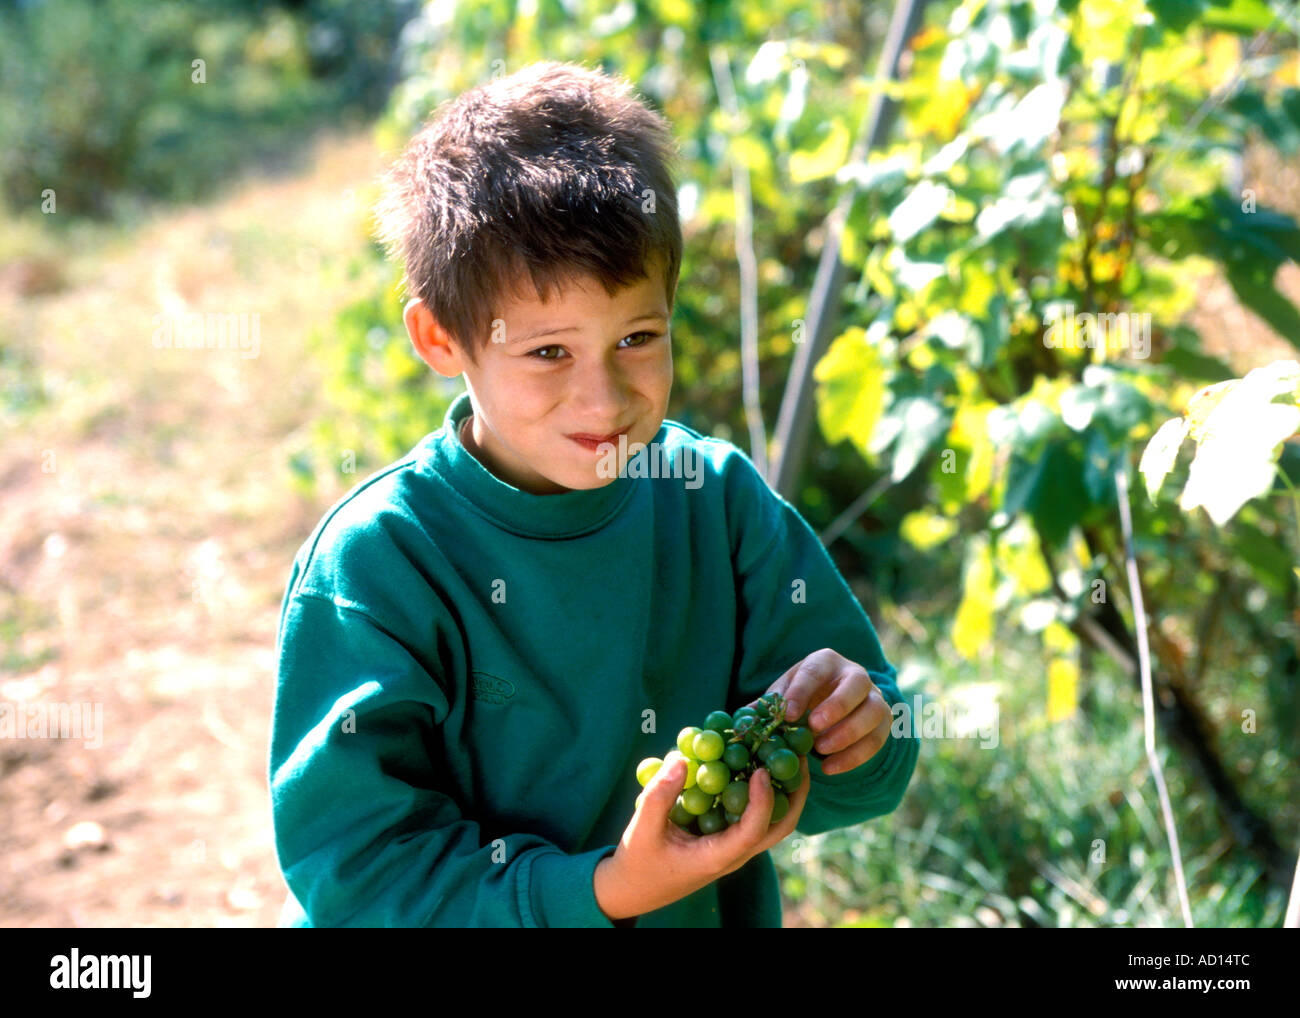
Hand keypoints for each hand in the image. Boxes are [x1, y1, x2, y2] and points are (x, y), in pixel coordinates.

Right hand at [593, 753, 810, 920]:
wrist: (633, 889)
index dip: (763, 800)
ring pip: (773, 822)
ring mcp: (734, 848)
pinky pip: (754, 815)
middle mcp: (734, 855)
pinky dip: (762, 791)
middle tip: (798, 755)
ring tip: (783, 752)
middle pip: (780, 826)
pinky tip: (754, 763)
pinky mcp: (728, 839)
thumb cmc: (638, 863)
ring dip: (784, 789)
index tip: (760, 769)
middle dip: (794, 792)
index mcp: (717, 857)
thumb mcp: (641, 828)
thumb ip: (659, 794)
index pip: (753, 830)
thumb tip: (681, 758)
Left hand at [757, 648, 893, 776]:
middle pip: (857, 684)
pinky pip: (877, 740)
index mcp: (825, 662)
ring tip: (820, 750)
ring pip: (874, 712)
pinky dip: (855, 757)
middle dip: (836, 706)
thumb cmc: (800, 698)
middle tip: (813, 728)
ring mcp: (874, 698)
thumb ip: (767, 706)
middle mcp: (855, 675)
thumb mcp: (783, 695)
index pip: (816, 670)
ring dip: (848, 733)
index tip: (788, 715)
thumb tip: (742, 719)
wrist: (831, 706)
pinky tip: (829, 768)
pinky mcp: (884, 724)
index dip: (803, 691)